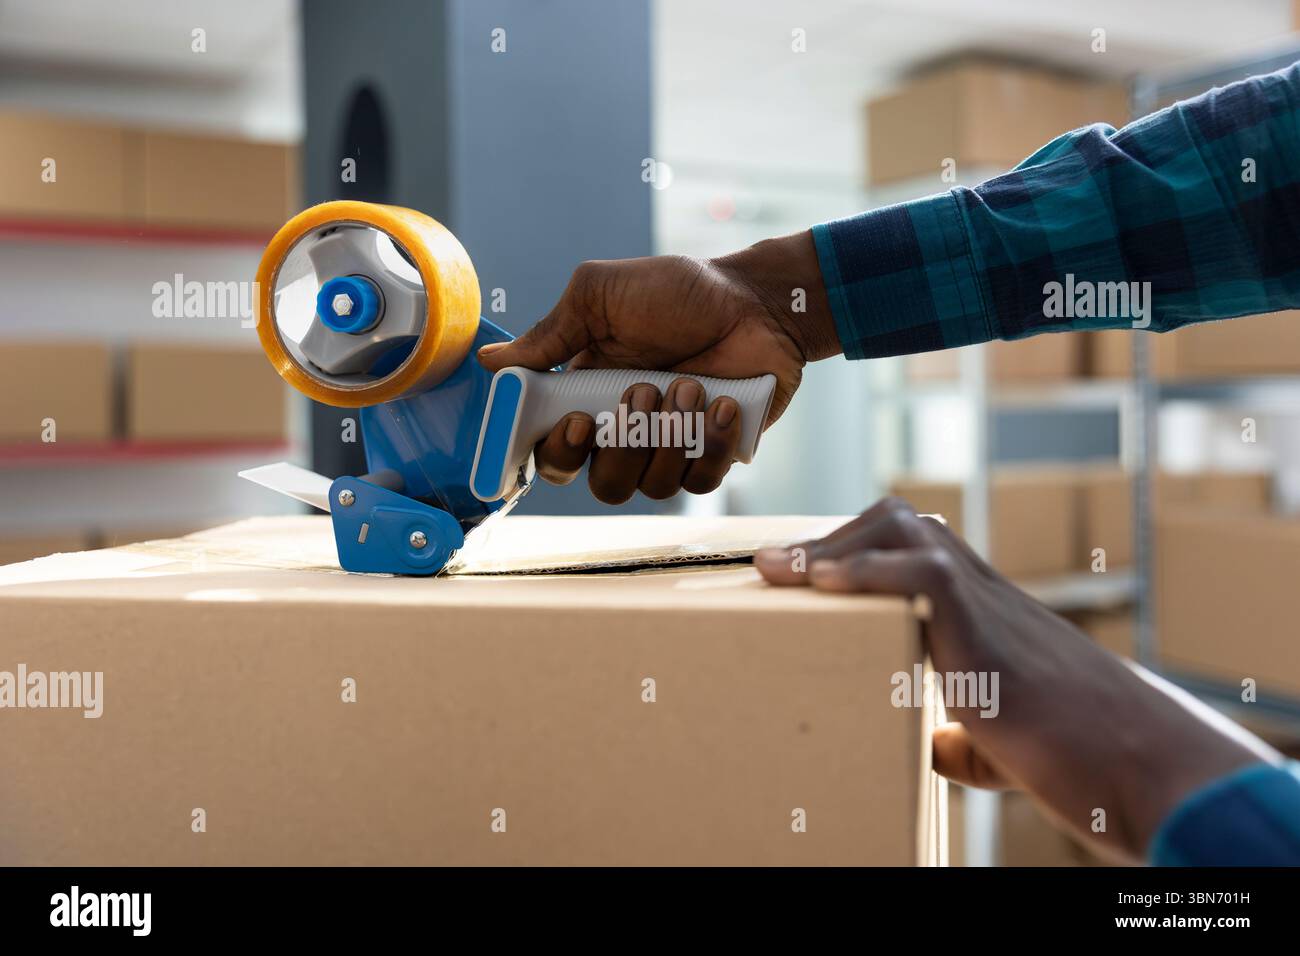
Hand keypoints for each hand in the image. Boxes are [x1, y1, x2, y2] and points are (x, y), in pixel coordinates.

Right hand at [477, 232, 838, 503]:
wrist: (754, 300)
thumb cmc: (677, 293)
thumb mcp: (601, 297)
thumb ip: (551, 333)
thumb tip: (490, 361)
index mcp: (587, 399)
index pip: (554, 454)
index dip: (558, 452)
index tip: (577, 423)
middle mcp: (625, 433)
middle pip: (602, 485)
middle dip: (622, 445)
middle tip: (643, 390)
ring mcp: (670, 449)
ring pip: (652, 488)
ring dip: (670, 437)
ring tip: (689, 385)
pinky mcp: (713, 456)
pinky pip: (701, 481)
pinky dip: (710, 443)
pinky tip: (722, 403)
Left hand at [755, 497, 1276, 861]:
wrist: (1145, 765)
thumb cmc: (1081, 758)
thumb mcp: (1005, 746)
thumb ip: (965, 738)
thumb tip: (935, 748)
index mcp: (983, 616)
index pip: (911, 556)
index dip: (852, 555)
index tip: (799, 574)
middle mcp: (984, 594)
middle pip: (902, 523)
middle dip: (832, 536)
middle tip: (774, 568)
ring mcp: (989, 603)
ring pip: (908, 529)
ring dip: (836, 544)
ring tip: (780, 570)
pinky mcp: (991, 628)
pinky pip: (924, 573)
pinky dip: (869, 570)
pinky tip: (824, 583)